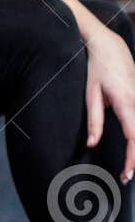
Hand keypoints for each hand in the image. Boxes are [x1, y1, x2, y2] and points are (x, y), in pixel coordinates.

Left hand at [84, 26, 134, 183]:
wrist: (109, 46)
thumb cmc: (96, 68)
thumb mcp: (90, 93)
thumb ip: (93, 120)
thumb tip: (92, 143)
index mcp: (126, 103)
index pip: (134, 138)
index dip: (132, 159)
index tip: (127, 174)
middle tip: (125, 176)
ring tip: (129, 167)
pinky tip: (132, 149)